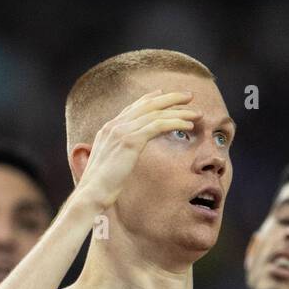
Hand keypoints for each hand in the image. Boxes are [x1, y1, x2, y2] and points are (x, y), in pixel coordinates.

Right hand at [75, 90, 200, 213]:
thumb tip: (123, 158)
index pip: (133, 108)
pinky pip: (158, 125)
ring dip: (179, 110)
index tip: (164, 95)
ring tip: (196, 112)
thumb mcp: (108, 166)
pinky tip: (188, 124)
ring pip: (156, 113)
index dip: (150, 99)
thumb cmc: (99, 188)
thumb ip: (117, 155)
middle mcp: (114, 125)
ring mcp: (122, 130)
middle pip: (147, 104)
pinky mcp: (131, 140)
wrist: (91, 193)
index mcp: (108, 129)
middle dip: (170, 98)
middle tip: (188, 95)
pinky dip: (175, 122)